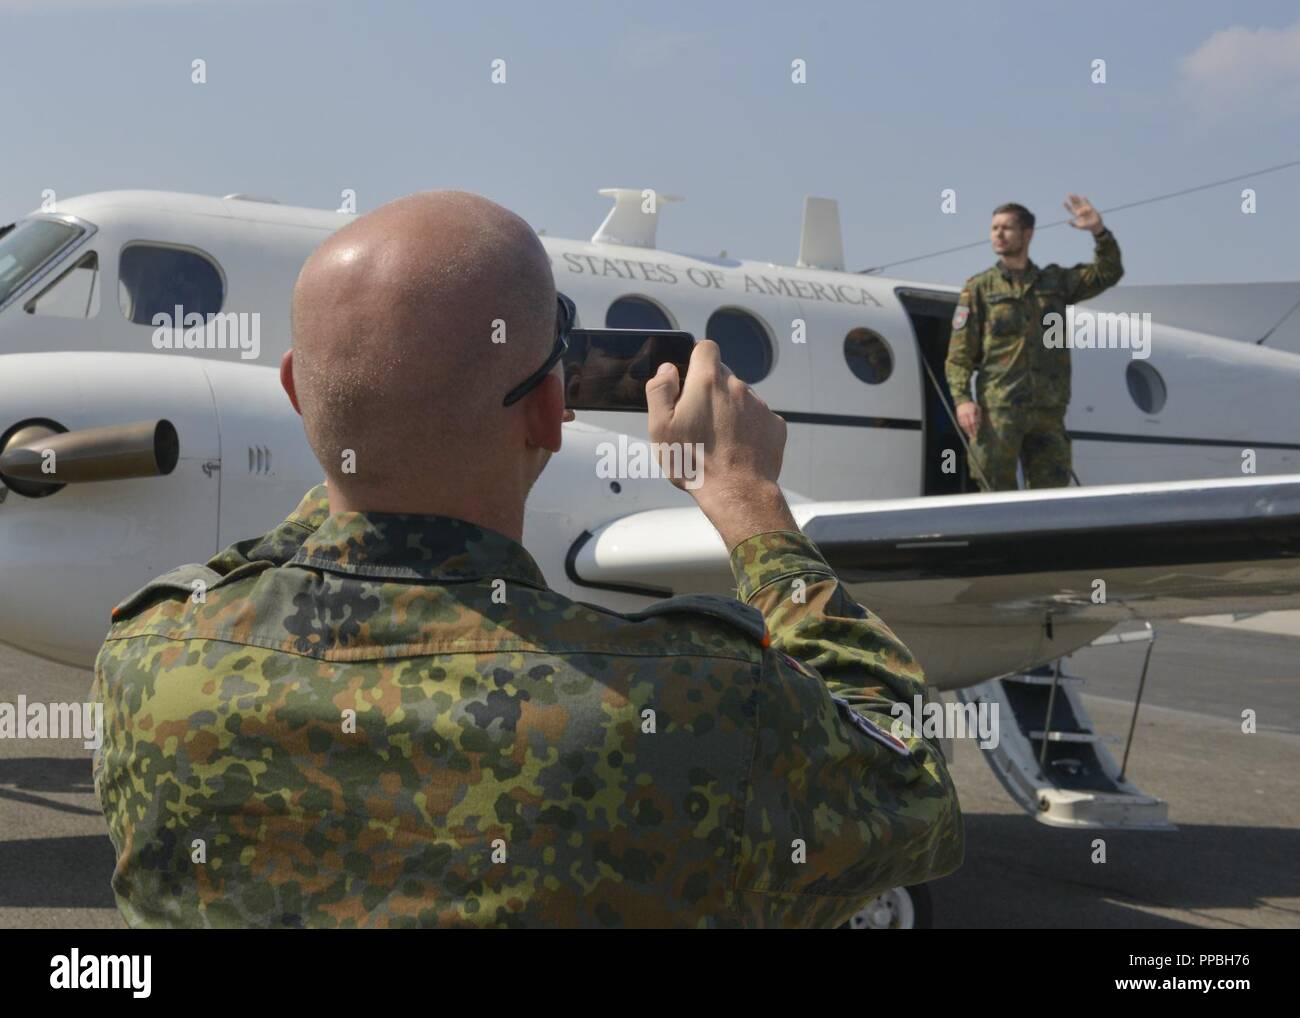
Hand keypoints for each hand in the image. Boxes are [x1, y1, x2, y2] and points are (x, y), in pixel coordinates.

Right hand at [647, 340, 796, 548]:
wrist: (736, 493)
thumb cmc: (694, 463)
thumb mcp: (660, 428)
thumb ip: (660, 391)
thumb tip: (667, 369)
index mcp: (707, 383)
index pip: (705, 348)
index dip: (696, 359)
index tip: (690, 378)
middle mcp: (737, 387)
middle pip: (723, 374)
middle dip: (710, 390)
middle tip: (699, 419)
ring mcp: (759, 405)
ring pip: (741, 396)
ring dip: (729, 409)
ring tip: (718, 439)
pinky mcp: (775, 424)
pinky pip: (758, 416)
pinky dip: (748, 426)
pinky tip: (737, 447)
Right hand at [956, 401, 980, 439]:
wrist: (963, 401)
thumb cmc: (972, 405)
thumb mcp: (978, 408)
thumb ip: (979, 416)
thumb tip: (979, 424)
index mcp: (971, 412)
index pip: (973, 421)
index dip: (974, 427)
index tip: (976, 432)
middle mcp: (965, 414)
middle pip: (968, 424)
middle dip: (970, 430)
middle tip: (972, 435)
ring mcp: (961, 415)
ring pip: (963, 424)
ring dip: (966, 430)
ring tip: (969, 434)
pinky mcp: (958, 416)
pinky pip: (960, 423)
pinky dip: (963, 427)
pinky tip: (965, 430)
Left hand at [1063, 193, 1102, 234]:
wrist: (1095, 226)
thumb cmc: (1087, 227)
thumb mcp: (1079, 226)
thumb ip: (1073, 224)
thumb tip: (1067, 221)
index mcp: (1076, 215)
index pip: (1071, 209)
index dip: (1067, 206)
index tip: (1063, 202)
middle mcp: (1080, 211)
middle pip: (1075, 204)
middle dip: (1072, 200)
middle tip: (1068, 194)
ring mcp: (1085, 209)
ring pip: (1080, 202)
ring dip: (1077, 198)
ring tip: (1074, 194)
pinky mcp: (1091, 208)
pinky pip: (1088, 203)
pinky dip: (1085, 200)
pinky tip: (1083, 197)